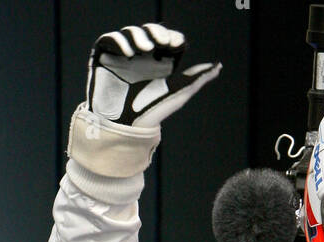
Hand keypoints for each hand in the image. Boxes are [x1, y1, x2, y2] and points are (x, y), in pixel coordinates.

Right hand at [86, 22, 220, 127]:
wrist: (125, 127)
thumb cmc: (152, 112)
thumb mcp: (178, 92)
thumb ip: (197, 78)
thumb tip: (219, 66)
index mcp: (160, 62)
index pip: (166, 40)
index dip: (172, 38)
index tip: (176, 43)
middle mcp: (142, 56)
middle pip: (150, 33)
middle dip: (156, 32)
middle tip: (163, 41)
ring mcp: (123, 55)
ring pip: (131, 34)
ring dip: (139, 35)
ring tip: (145, 47)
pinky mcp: (105, 57)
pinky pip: (110, 41)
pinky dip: (119, 41)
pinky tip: (129, 51)